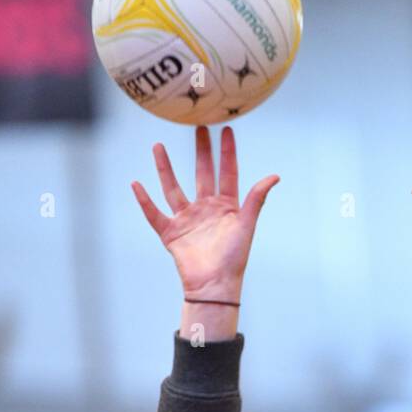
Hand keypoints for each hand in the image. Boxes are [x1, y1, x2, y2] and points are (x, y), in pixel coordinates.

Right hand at [130, 126, 279, 297]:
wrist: (215, 286)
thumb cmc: (234, 258)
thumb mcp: (246, 224)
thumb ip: (256, 199)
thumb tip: (274, 176)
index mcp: (227, 206)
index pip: (227, 172)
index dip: (227, 151)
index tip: (226, 128)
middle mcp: (206, 209)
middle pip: (201, 173)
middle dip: (201, 150)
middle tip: (198, 125)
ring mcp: (187, 220)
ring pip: (173, 188)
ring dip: (165, 168)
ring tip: (158, 146)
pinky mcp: (171, 233)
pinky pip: (154, 214)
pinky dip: (144, 201)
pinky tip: (136, 184)